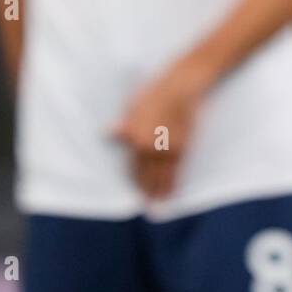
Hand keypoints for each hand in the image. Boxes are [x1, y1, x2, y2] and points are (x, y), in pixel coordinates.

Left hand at [110, 57, 212, 199]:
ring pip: (162, 175)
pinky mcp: (182, 146)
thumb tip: (109, 133)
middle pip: (147, 174)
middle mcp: (148, 146)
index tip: (138, 192)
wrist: (180, 88)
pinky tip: (173, 188)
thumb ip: (124, 124)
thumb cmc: (154, 93)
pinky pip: (176, 169)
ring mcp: (166, 148)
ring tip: (160, 202)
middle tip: (149, 203)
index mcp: (133, 137)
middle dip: (148, 190)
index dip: (136, 181)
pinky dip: (174, 181)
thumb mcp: (133, 107)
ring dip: (161, 191)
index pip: (134, 167)